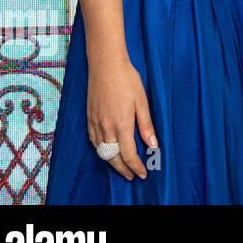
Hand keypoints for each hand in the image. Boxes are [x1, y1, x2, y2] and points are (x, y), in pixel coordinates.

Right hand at [87, 55, 156, 180]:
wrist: (105, 66)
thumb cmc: (127, 80)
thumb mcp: (142, 101)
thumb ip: (146, 125)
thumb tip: (153, 145)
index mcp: (122, 125)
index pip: (129, 155)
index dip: (136, 167)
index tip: (143, 174)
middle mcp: (106, 128)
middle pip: (113, 158)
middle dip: (123, 169)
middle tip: (132, 176)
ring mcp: (95, 123)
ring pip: (101, 152)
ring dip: (111, 162)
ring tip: (122, 167)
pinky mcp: (89, 118)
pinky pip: (93, 141)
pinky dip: (101, 150)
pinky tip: (107, 150)